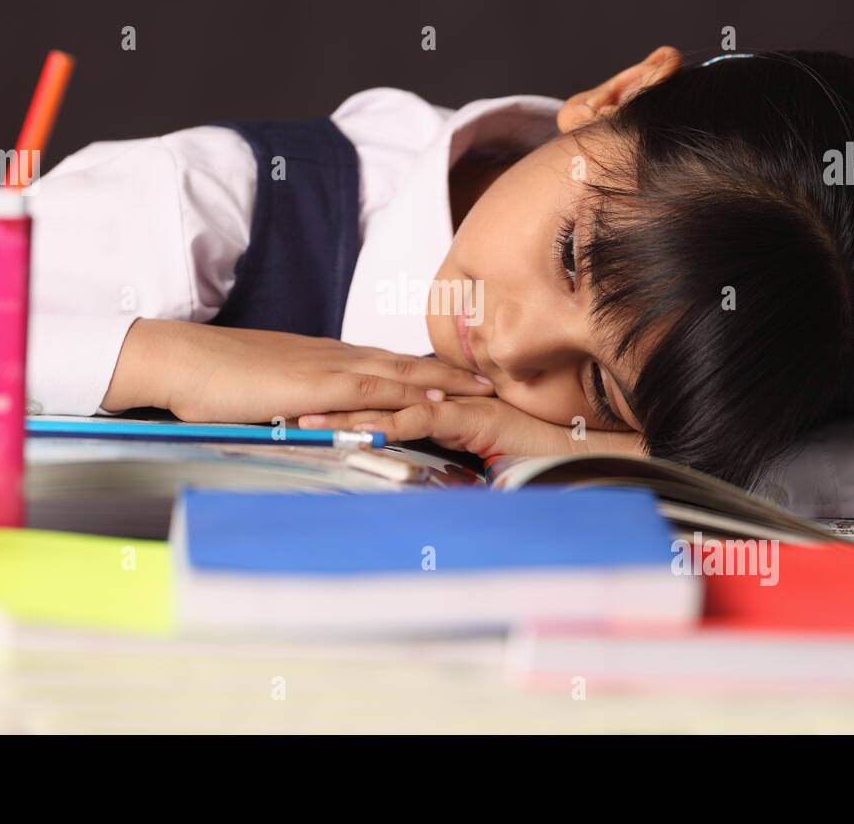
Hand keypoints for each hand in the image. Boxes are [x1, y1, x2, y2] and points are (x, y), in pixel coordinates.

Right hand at [102, 318, 494, 422]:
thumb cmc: (214, 378)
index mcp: (324, 358)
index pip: (387, 363)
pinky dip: (409, 396)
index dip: (426, 370)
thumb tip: (313, 417)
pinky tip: (435, 403)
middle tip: (494, 379)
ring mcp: (328, 367)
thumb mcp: (267, 391)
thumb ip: (297, 401)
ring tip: (482, 390)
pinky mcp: (316, 384)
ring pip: (399, 373)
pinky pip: (373, 390)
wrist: (179, 359)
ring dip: (444, 382)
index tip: (459, 378)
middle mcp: (334, 356)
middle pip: (406, 363)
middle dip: (452, 373)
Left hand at [300, 395, 644, 459]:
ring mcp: (454, 403)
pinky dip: (390, 426)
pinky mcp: (470, 418)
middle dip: (325, 400)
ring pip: (389, 403)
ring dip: (344, 413)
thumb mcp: (463, 454)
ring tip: (301, 420)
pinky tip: (360, 432)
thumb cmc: (524, 454)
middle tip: (278, 405)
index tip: (289, 404)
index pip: (374, 396)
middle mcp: (440, 396)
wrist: (575, 452)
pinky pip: (424, 420)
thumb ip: (433, 450)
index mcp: (433, 401)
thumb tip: (402, 460)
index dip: (333, 399)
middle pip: (371, 394)